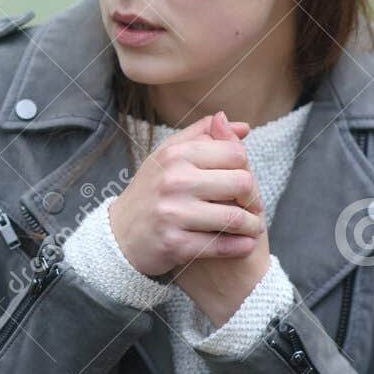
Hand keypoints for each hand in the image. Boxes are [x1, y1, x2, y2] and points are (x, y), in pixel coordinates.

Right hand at [108, 109, 264, 279]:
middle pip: (242, 183)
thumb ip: (205, 135)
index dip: (248, 169)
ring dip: (252, 226)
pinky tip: (244, 245)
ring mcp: (173, 213)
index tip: (246, 185)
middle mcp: (173, 180)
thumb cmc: (152, 191)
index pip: (235, 154)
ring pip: (236, 217)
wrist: (119, 234)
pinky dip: (239, 247)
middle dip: (254, 199)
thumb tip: (244, 127)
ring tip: (253, 228)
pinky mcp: (174, 243)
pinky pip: (221, 245)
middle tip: (253, 208)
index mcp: (176, 154)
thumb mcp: (170, 155)